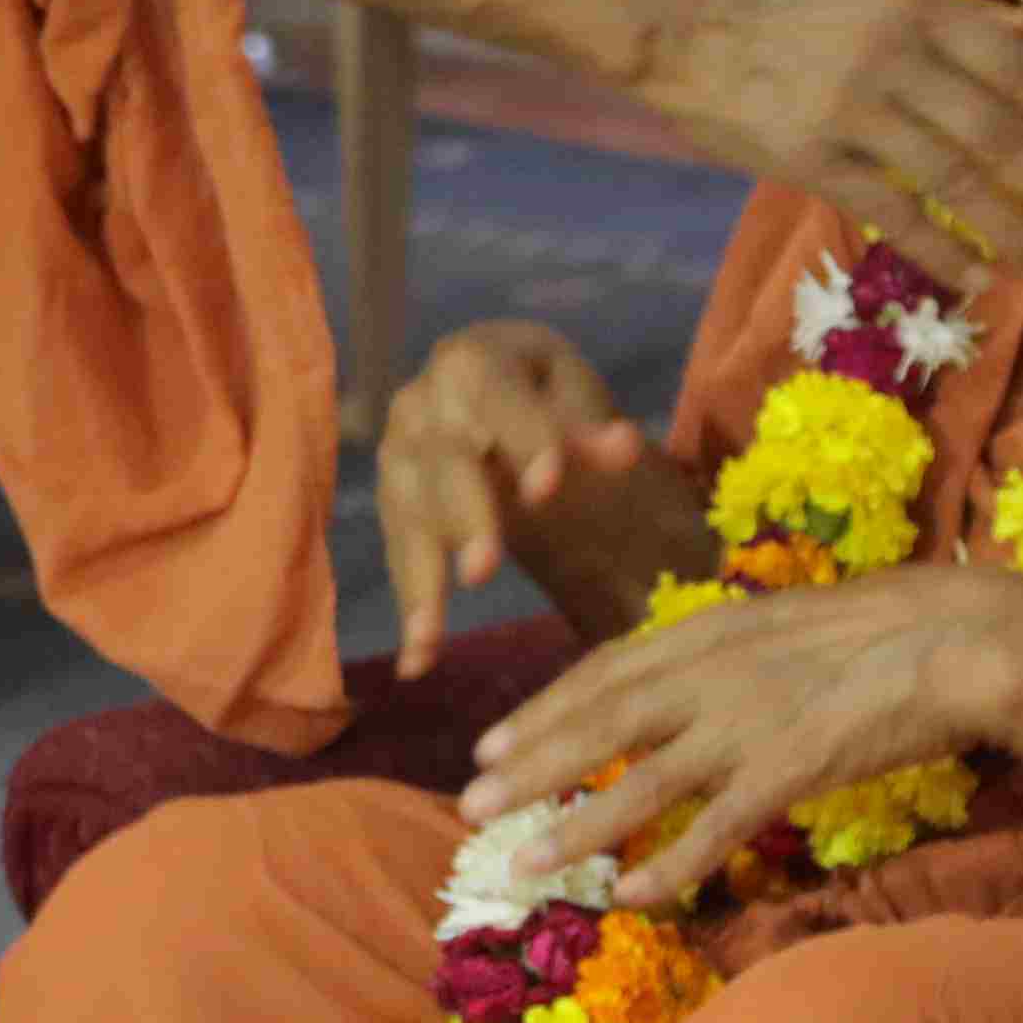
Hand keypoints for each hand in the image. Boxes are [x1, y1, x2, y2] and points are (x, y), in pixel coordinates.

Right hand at [372, 320, 653, 642]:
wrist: (509, 414)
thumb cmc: (553, 405)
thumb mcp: (582, 409)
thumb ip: (598, 434)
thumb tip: (625, 447)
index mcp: (474, 360)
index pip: (493, 392)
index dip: (519, 436)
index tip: (548, 484)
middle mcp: (422, 403)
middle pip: (440, 459)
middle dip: (464, 516)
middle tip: (486, 569)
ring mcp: (400, 456)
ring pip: (409, 515)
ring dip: (421, 577)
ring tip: (432, 635)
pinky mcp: (397, 507)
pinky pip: (401, 558)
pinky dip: (412, 609)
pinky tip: (418, 662)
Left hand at [459, 561, 1022, 912]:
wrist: (955, 636)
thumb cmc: (879, 633)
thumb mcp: (783, 625)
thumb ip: (727, 655)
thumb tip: (684, 685)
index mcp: (710, 630)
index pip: (606, 670)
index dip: (543, 709)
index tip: (490, 741)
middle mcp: (713, 672)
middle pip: (601, 722)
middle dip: (530, 765)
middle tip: (469, 804)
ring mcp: (747, 721)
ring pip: (641, 780)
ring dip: (577, 823)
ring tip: (524, 861)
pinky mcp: (789, 768)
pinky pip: (716, 825)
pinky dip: (671, 860)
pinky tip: (632, 893)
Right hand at [631, 0, 1022, 295]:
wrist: (670, 14)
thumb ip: (944, 23)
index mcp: (915, 4)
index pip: (1017, 66)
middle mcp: (894, 53)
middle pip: (999, 130)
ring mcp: (851, 108)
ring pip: (955, 177)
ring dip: (1014, 228)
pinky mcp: (808, 156)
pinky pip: (890, 211)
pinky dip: (938, 248)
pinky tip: (974, 277)